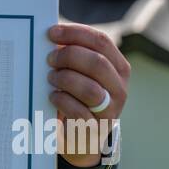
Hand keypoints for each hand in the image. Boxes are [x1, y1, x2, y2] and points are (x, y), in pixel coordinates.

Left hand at [46, 21, 129, 158]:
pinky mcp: (96, 129)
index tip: (51, 33)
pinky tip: (53, 96)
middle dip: (69, 56)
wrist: (80, 135)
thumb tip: (52, 36)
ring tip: (51, 78)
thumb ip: (72, 54)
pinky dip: (62, 100)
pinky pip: (79, 112)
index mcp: (118, 67)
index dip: (76, 34)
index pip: (101, 42)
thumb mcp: (80, 72)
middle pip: (98, 63)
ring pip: (91, 89)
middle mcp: (119, 88)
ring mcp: (111, 110)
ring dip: (65, 79)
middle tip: (49, 59)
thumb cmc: (77, 95)